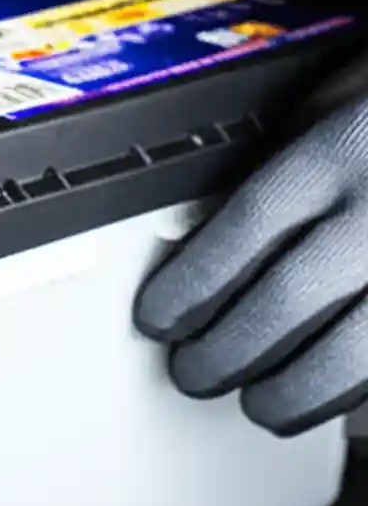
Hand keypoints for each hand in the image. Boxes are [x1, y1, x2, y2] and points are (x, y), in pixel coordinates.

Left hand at [136, 55, 367, 436]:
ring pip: (352, 354)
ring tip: (262, 403)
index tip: (158, 318)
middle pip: (286, 300)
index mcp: (343, 149)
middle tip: (194, 373)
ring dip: (294, 392)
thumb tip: (197, 232)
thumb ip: (284, 157)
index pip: (242, 229)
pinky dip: (360, 394)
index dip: (189, 287)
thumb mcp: (341, 102)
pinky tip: (337, 402)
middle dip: (225, 351)